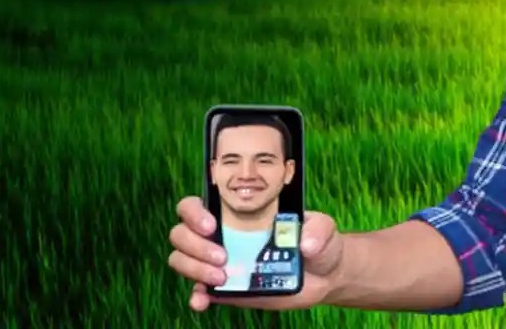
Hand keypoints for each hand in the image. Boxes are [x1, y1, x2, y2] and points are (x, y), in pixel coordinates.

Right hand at [167, 196, 344, 311]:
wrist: (324, 275)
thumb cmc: (318, 241)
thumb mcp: (323, 227)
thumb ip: (317, 229)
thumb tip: (305, 244)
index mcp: (237, 213)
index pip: (196, 205)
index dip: (194, 212)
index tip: (212, 224)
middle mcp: (222, 235)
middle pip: (181, 233)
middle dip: (195, 245)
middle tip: (224, 256)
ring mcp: (219, 262)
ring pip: (182, 260)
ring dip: (194, 269)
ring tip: (223, 277)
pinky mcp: (225, 289)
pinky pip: (198, 292)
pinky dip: (196, 297)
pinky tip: (203, 301)